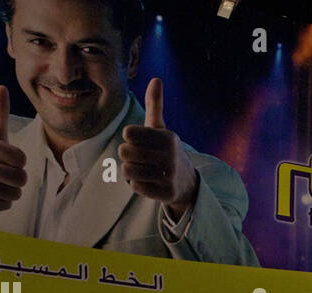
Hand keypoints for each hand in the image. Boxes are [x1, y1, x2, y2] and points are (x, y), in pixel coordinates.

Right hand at [0, 86, 27, 212]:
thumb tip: (2, 87)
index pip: (21, 159)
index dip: (19, 161)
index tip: (7, 159)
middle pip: (21, 178)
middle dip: (19, 179)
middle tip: (5, 175)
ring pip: (15, 194)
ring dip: (12, 192)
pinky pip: (5, 205)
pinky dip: (2, 202)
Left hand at [120, 78, 196, 216]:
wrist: (187, 183)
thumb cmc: (167, 151)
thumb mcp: (162, 129)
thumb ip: (155, 105)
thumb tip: (156, 79)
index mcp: (168, 138)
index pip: (129, 133)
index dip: (130, 138)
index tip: (140, 142)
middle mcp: (170, 157)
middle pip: (124, 152)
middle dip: (127, 155)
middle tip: (138, 158)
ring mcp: (169, 177)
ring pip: (127, 171)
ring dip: (130, 170)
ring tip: (142, 169)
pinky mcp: (166, 194)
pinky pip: (135, 187)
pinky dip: (137, 184)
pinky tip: (148, 182)